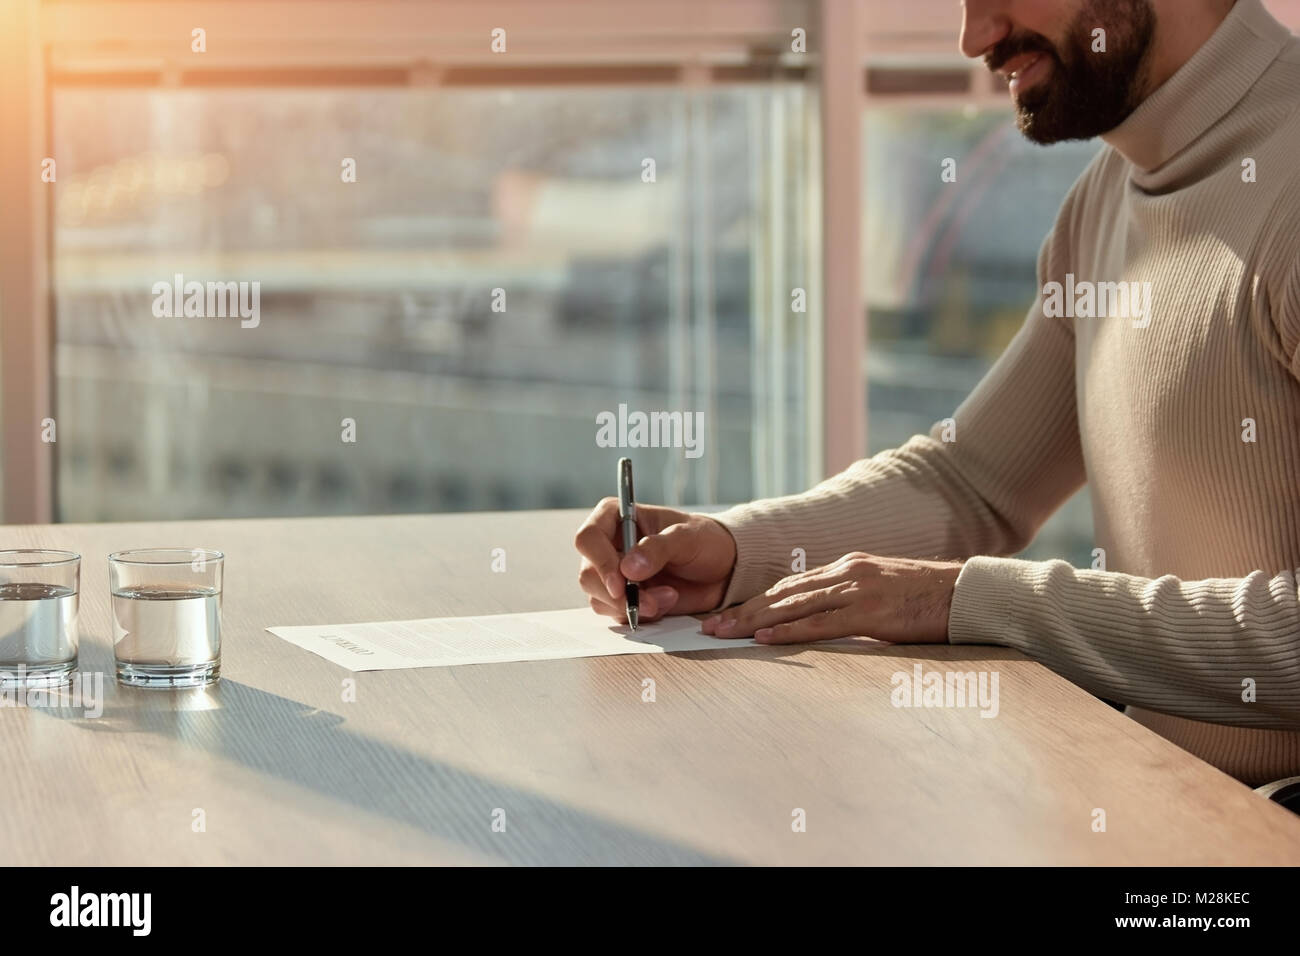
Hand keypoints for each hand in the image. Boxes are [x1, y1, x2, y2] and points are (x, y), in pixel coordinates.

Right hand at [574, 499, 736, 623]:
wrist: (723, 569)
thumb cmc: (705, 541)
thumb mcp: (687, 537)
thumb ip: (658, 548)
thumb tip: (629, 568)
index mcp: (617, 518)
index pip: (589, 538)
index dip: (599, 561)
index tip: (620, 583)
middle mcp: (609, 546)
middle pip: (588, 574)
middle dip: (618, 595)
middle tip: (650, 603)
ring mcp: (614, 574)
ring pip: (600, 598)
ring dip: (633, 606)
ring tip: (668, 597)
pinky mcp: (624, 597)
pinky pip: (616, 613)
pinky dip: (640, 615)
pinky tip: (664, 604)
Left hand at [700, 552, 961, 644]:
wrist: (972, 592)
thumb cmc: (933, 600)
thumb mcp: (886, 595)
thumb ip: (854, 604)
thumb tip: (828, 623)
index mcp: (849, 567)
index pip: (791, 586)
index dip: (756, 601)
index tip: (728, 615)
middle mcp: (847, 572)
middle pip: (783, 593)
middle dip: (743, 610)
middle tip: (709, 627)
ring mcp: (858, 589)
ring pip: (794, 606)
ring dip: (754, 621)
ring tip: (724, 634)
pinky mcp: (871, 611)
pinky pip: (822, 623)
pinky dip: (789, 632)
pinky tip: (764, 639)